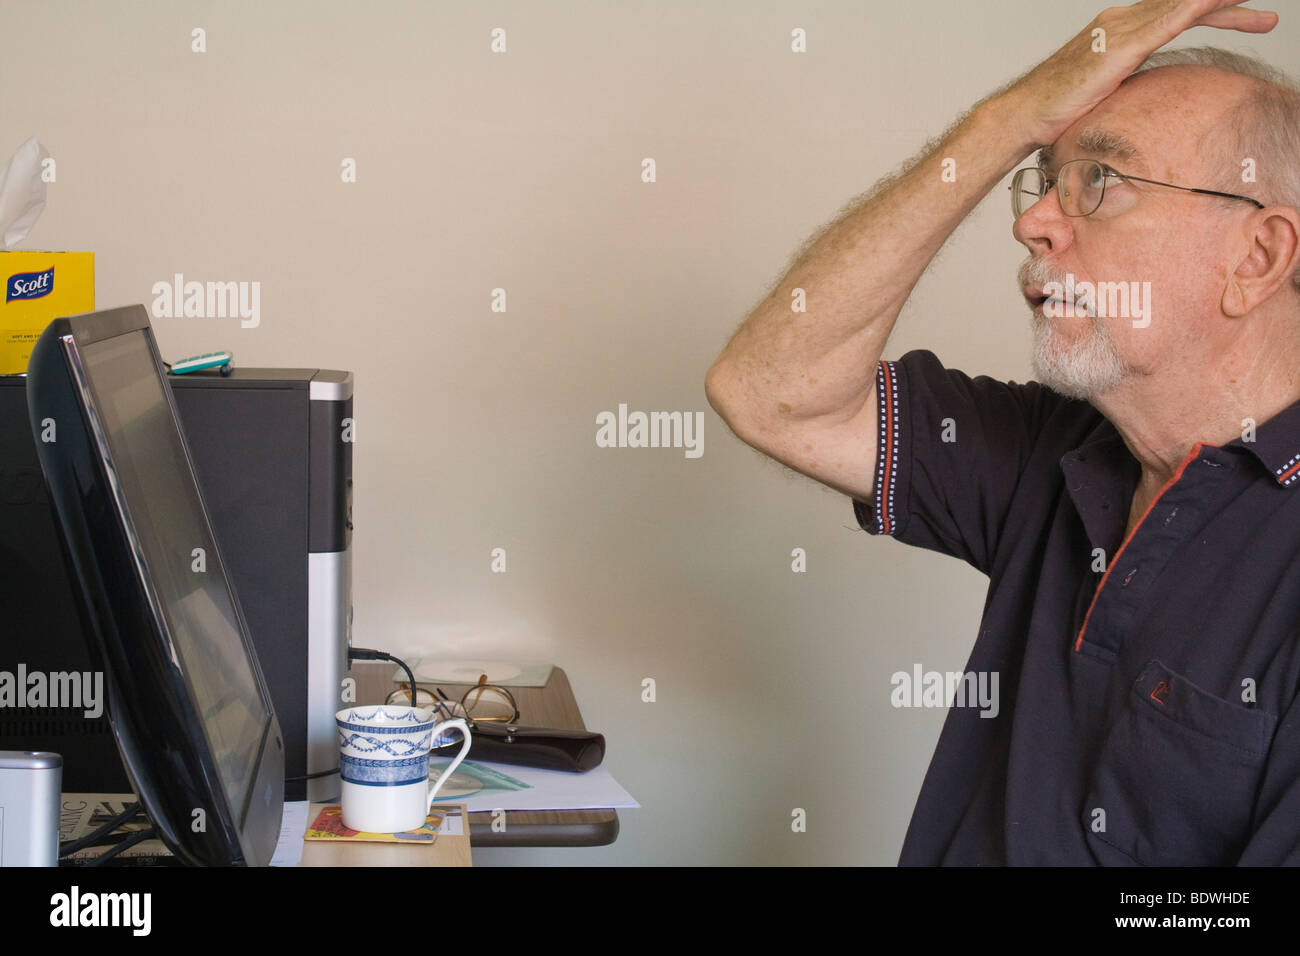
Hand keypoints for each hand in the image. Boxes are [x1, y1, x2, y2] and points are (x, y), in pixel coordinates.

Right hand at [996, 0, 1277, 149]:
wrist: (1024, 115)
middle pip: (1184, 6)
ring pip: (1182, 6)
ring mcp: (1121, 31)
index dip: (1211, 14)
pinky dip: (1200, 7)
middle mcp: (1120, 22)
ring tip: (1254, 4)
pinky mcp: (1123, 45)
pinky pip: (1172, 20)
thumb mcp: (1099, 96)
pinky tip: (1224, 1)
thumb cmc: (1053, 113)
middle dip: (1227, 7)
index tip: (1242, 17)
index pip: (1174, 17)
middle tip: (1264, 17)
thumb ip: (1124, 89)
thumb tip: (1142, 108)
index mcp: (1116, 33)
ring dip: (1221, 3)